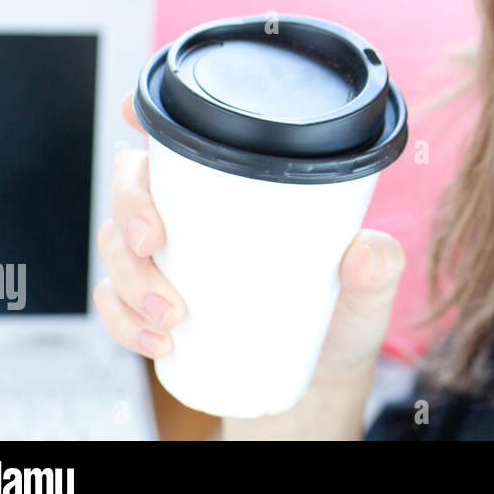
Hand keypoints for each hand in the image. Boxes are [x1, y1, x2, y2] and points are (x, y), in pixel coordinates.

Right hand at [92, 91, 406, 432]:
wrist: (318, 380)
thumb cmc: (341, 315)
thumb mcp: (369, 289)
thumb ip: (380, 267)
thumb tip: (364, 253)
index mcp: (241, 190)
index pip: (185, 142)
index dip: (147, 119)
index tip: (129, 113)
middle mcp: (194, 216)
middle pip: (131, 185)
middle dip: (129, 208)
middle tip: (152, 244)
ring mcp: (168, 260)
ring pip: (114, 245)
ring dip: (128, 278)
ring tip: (172, 314)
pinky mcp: (154, 306)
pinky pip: (113, 304)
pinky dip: (124, 321)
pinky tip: (156, 339)